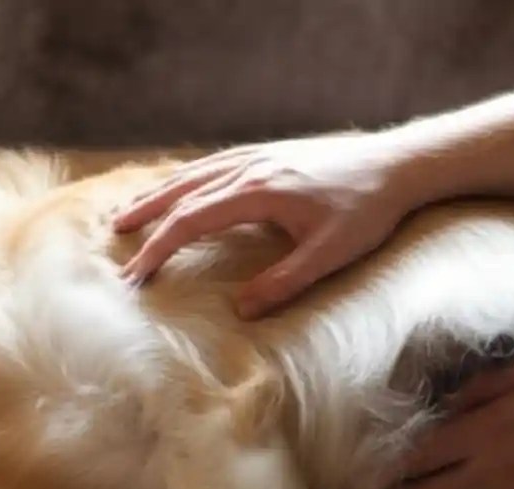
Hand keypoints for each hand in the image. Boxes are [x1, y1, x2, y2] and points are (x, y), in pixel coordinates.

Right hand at [112, 133, 418, 318]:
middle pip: (183, 191)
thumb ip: (283, 283)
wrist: (399, 165)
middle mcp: (250, 168)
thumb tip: (239, 310)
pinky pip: (215, 163)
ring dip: (161, 192)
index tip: (136, 274)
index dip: (159, 248)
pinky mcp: (271, 153)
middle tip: (115, 236)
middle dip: (146, 215)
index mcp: (258, 192)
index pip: (191, 220)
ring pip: (195, 173)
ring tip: (132, 208)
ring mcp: (259, 156)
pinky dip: (188, 177)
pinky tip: (182, 186)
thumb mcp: (329, 255)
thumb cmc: (367, 212)